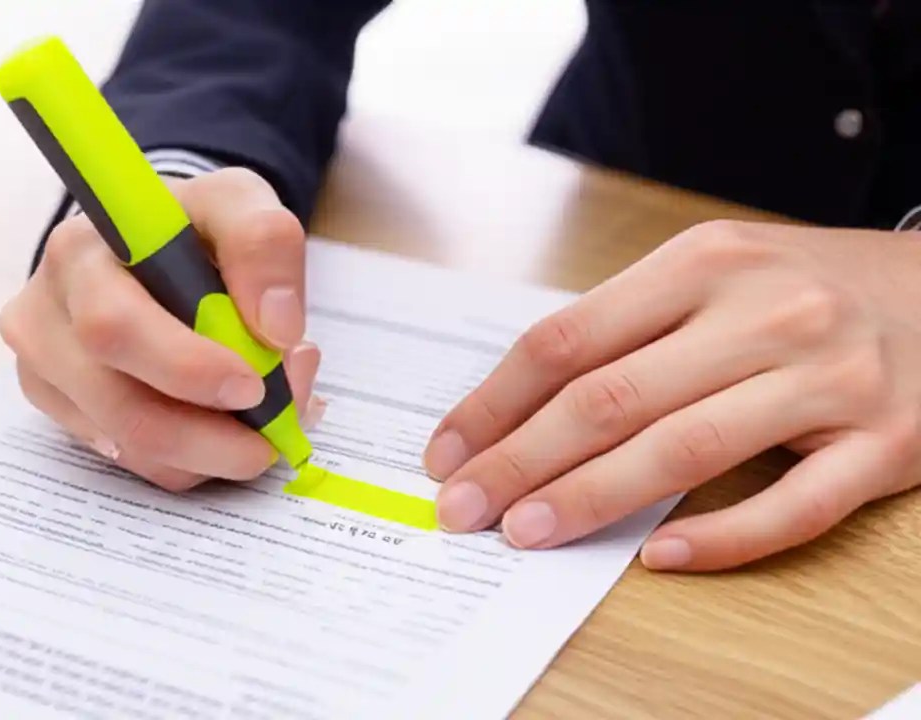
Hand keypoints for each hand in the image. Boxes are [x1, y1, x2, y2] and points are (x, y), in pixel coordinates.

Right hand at [0, 168, 321, 489]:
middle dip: (206, 432)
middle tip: (271, 434)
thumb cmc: (190, 227)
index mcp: (79, 253)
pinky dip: (193, 458)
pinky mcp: (58, 409)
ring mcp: (43, 369)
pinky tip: (225, 425)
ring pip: (129, 445)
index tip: (252, 385)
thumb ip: (264, 243)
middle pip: (116, 403)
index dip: (183, 366)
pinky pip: (133, 461)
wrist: (151, 246)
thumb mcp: (238, 204)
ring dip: (210, 451)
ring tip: (264, 423)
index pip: (114, 325)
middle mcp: (42, 314)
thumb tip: (277, 328)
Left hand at [424, 220, 920, 570]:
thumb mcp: (715, 273)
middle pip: (609, 398)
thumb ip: (628, 327)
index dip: (494, 403)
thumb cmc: (807, 287)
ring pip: (684, 450)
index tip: (447, 451)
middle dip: (519, 460)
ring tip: (526, 532)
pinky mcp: (885, 445)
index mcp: (704, 263)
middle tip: (463, 508)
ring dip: (591, 499)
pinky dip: (720, 538)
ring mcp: (827, 380)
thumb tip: (517, 406)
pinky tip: (657, 555)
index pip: (568, 340)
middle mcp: (764, 313)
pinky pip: (791, 506)